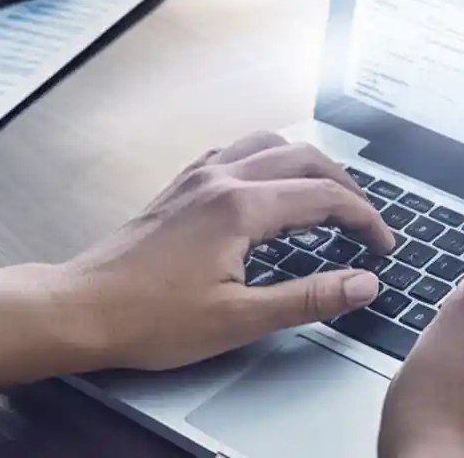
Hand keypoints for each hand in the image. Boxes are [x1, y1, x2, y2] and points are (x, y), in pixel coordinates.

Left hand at [58, 132, 395, 370]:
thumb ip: (308, 297)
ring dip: (307, 164)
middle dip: (345, 186)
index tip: (383, 244)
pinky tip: (266, 185)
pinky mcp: (179, 188)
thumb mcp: (240, 319)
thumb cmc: (150, 318)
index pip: (325, 196)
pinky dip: (266, 161)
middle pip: (304, 159)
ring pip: (269, 145)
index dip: (364, 218)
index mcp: (241, 207)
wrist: (80, 310)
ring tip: (328, 194)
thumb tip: (362, 284)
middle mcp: (222, 179)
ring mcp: (198, 179)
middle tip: (366, 219)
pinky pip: (234, 153)